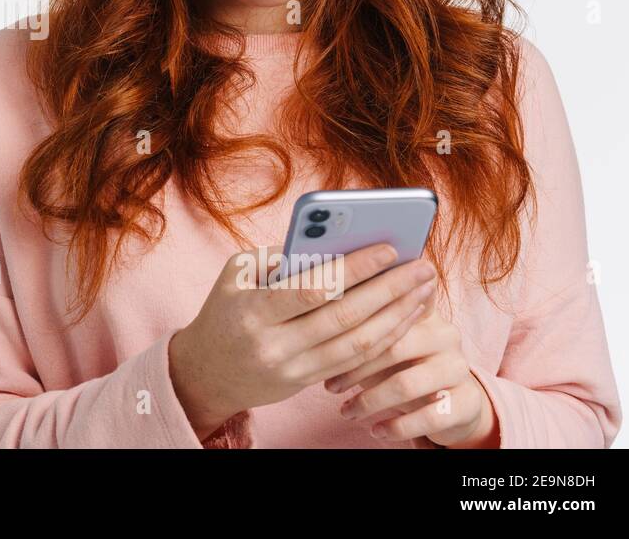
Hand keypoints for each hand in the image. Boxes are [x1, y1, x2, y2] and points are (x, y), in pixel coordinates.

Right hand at [170, 242, 435, 440]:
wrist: (204, 372)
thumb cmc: (224, 310)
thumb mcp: (236, 276)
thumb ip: (280, 258)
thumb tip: (336, 243)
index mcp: (254, 310)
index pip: (313, 288)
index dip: (355, 269)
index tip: (389, 248)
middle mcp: (274, 344)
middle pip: (345, 317)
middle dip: (390, 289)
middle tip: (422, 266)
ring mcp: (292, 369)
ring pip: (358, 344)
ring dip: (398, 315)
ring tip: (424, 289)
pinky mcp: (305, 384)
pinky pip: (356, 361)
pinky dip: (385, 337)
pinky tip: (406, 315)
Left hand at [322, 299, 498, 446]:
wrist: (454, 403)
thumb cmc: (404, 367)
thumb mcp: (385, 344)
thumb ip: (360, 327)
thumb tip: (311, 318)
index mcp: (424, 310)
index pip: (392, 304)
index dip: (357, 320)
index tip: (322, 334)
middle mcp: (446, 334)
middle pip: (393, 346)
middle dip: (355, 369)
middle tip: (328, 386)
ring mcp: (459, 367)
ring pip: (406, 385)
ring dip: (370, 402)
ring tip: (346, 411)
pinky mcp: (468, 401)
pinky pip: (428, 416)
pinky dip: (396, 427)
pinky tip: (376, 431)